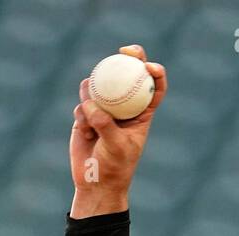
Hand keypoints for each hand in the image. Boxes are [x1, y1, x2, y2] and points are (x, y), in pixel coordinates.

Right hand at [69, 44, 167, 217]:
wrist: (95, 182)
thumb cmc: (114, 167)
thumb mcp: (115, 146)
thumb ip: (105, 125)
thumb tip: (91, 105)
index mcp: (142, 114)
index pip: (154, 88)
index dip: (155, 73)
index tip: (149, 66)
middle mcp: (125, 108)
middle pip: (129, 75)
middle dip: (130, 57)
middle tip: (124, 50)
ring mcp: (105, 109)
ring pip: (101, 86)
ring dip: (95, 91)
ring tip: (92, 111)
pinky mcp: (86, 114)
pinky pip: (83, 103)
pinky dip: (82, 113)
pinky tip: (85, 129)